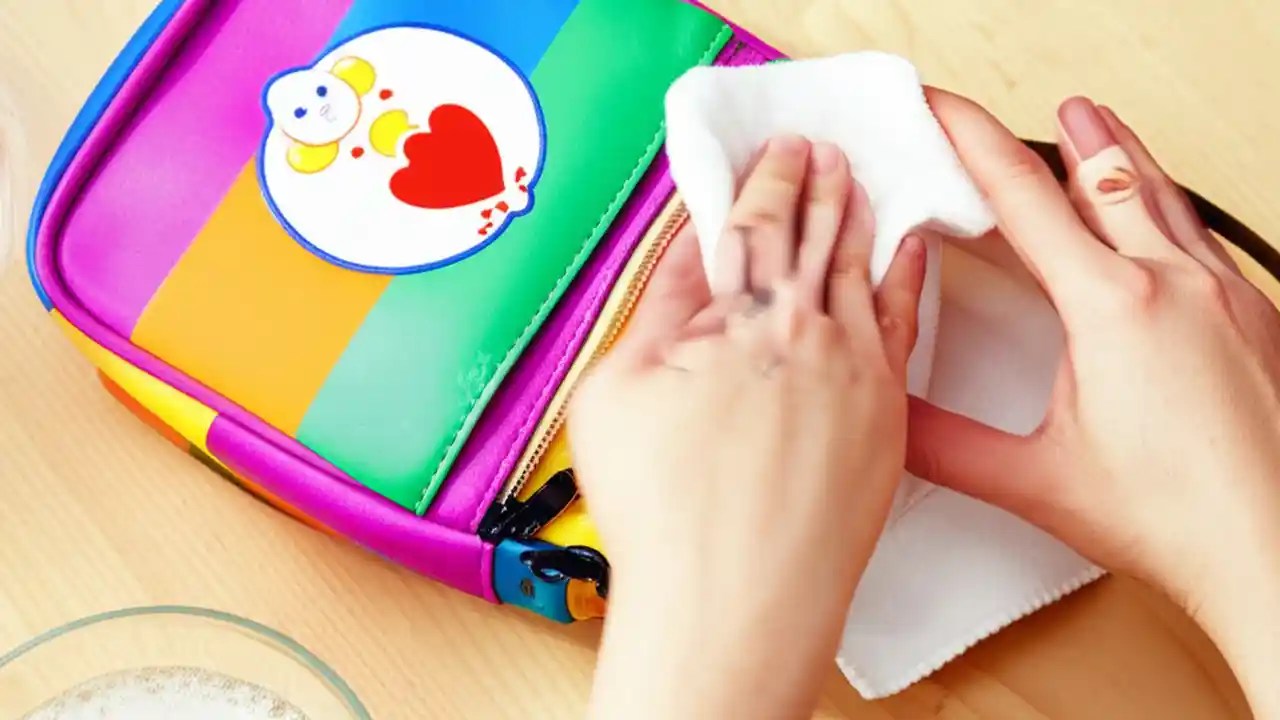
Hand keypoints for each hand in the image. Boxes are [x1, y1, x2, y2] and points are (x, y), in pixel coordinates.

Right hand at [573, 136, 925, 719]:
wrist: (736, 604)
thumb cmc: (667, 513)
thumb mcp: (618, 389)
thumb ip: (660, 307)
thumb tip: (692, 248)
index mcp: (738, 315)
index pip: (756, 221)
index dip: (765, 177)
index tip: (774, 150)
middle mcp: (806, 331)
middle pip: (815, 234)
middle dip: (817, 182)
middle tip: (822, 148)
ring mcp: (855, 372)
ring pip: (862, 270)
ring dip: (860, 217)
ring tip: (858, 182)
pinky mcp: (888, 416)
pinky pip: (903, 325)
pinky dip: (907, 279)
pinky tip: (910, 252)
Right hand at [916, 90, 1279, 716]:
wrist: (1275, 557)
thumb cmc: (1175, 518)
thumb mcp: (1035, 479)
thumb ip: (945, 445)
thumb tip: (887, 419)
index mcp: (1113, 306)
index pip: (1025, 198)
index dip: (974, 142)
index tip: (945, 109)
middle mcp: (1177, 284)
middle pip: (1111, 179)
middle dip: (1073, 137)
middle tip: (1053, 109)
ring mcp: (1230, 298)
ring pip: (1168, 201)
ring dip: (1128, 160)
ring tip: (1104, 130)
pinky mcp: (1262, 322)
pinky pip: (1207, 241)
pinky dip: (1173, 212)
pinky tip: (1172, 227)